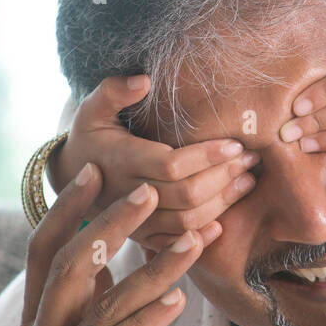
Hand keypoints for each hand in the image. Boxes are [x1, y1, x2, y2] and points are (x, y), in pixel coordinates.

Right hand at [18, 162, 220, 325]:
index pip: (41, 253)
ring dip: (152, 268)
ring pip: (101, 305)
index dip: (64, 209)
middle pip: (68, 265)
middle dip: (109, 222)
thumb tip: (105, 258)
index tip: (94, 170)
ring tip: (194, 242)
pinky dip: (146, 321)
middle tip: (151, 190)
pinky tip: (178, 303)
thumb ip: (82, 308)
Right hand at [48, 75, 258, 250]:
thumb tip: (145, 80)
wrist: (73, 178)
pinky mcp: (141, 237)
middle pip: (185, 194)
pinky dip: (203, 237)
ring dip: (223, 203)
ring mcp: (134, 220)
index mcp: (118, 160)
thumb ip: (114, 91)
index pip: (170, 164)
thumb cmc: (92, 135)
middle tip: (252, 158)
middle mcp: (126, 195)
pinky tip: (225, 220)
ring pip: (186, 222)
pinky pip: (175, 245)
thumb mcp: (93, 108)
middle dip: (224, 177)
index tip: (235, 143)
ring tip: (248, 180)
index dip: (206, 155)